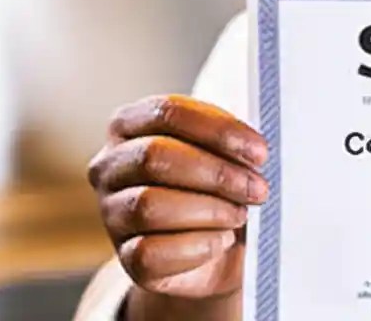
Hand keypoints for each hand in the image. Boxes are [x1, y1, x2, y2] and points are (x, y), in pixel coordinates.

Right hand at [88, 95, 268, 298]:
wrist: (213, 250)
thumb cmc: (217, 188)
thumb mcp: (223, 154)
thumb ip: (230, 142)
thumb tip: (251, 150)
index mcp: (130, 125)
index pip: (166, 112)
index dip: (218, 130)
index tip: (259, 152)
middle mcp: (110, 166)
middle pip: (154, 157)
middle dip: (216, 173)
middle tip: (258, 189)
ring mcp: (112, 213)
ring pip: (149, 205)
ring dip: (209, 210)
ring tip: (239, 214)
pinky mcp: (125, 258)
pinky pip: (151, 251)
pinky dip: (198, 246)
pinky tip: (221, 240)